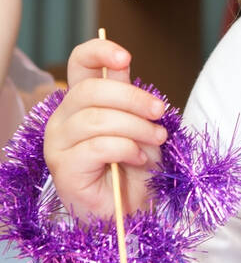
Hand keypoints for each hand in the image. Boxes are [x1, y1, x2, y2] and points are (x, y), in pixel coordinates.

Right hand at [43, 39, 168, 220]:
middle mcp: (64, 118)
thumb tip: (122, 67)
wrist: (129, 212)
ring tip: (156, 140)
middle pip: (90, 90)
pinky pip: (98, 146)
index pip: (79, 63)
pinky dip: (127, 149)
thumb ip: (128, 99)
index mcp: (82, 101)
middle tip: (159, 113)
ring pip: (97, 119)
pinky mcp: (64, 167)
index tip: (125, 56)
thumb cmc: (134, 168)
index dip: (99, 51)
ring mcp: (59, 142)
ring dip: (136, 128)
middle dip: (133, 98)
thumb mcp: (139, 125)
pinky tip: (139, 159)